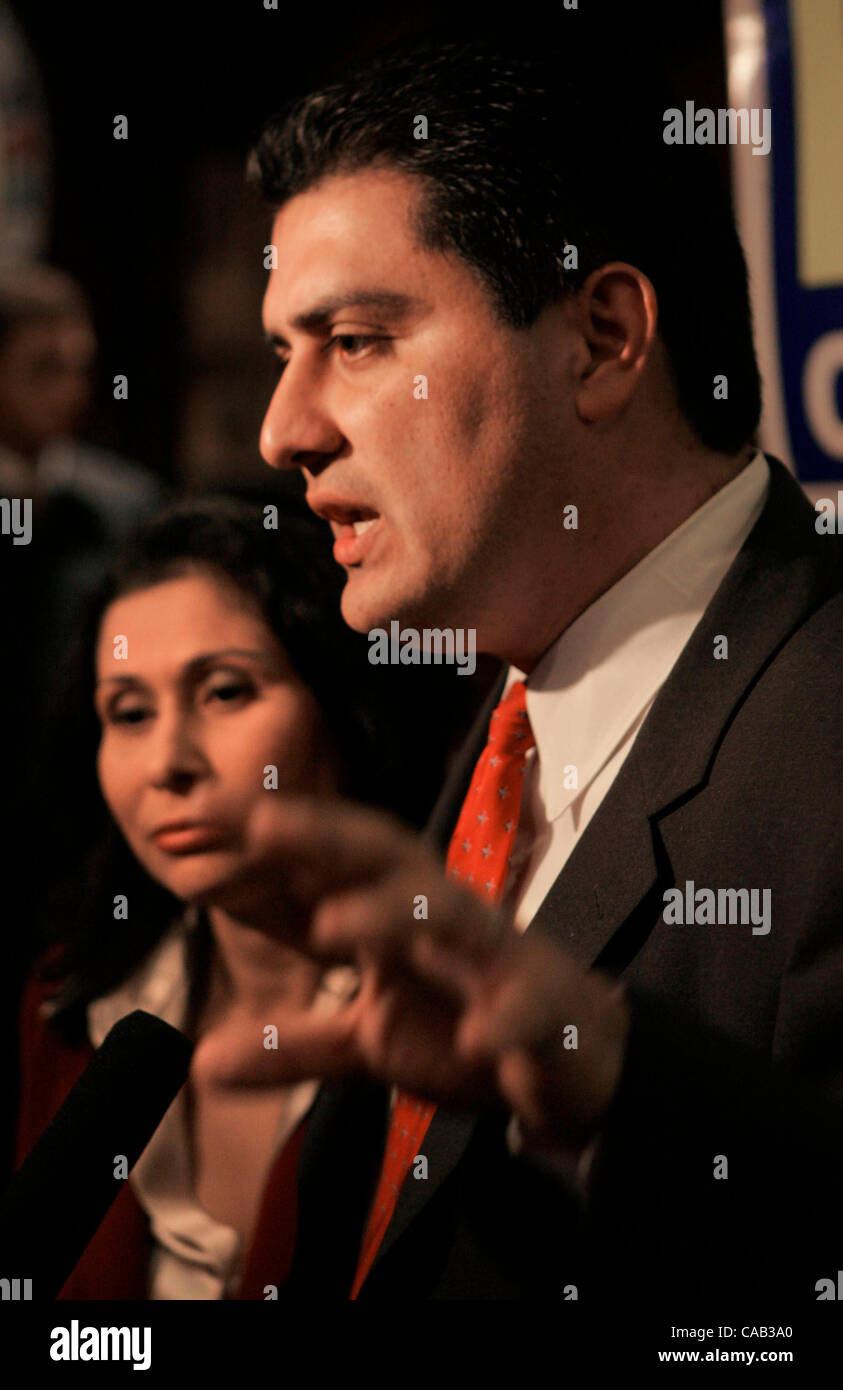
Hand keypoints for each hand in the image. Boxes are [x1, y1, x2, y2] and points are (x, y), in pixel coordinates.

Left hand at [192, 796, 629, 1150]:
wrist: (575, 1057)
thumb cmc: (465, 1022)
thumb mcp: (368, 1041)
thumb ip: (293, 1044)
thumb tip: (201, 1061)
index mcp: (394, 915)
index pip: (323, 867)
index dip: (263, 843)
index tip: (191, 821)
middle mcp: (439, 916)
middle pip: (383, 858)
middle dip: (322, 835)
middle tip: (258, 823)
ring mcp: (494, 956)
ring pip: (449, 913)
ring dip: (392, 914)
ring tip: (332, 926)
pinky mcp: (545, 1007)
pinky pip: (526, 1008)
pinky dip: (503, 1019)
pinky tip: (476, 1039)